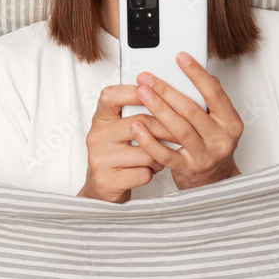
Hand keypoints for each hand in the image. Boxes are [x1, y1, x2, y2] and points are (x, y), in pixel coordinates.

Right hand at [77, 85, 177, 202]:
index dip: (134, 91)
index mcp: (100, 118)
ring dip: (160, 157)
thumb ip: (135, 113)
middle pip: (141, 122)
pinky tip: (148, 171)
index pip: (112, 95)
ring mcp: (99, 159)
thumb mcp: (120, 129)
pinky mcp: (107, 180)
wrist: (103, 187)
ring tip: (159, 158)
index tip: (154, 91)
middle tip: (182, 133)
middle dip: (167, 129)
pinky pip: (143, 173)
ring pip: (146, 152)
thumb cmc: (118, 154)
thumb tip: (167, 96)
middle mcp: (97, 136)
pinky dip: (152, 173)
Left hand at [129, 52, 242, 190]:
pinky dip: (149, 140)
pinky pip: (166, 154)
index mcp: (231, 123)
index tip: (180, 57)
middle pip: (192, 110)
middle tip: (147, 77)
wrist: (214, 183)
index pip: (214, 93)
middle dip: (167, 91)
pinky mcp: (188, 171)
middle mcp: (221, 140)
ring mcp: (205, 156)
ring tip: (141, 93)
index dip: (197, 74)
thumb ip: (208, 100)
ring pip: (179, 129)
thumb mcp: (218, 122)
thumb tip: (193, 69)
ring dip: (158, 109)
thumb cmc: (211, 145)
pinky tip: (136, 126)